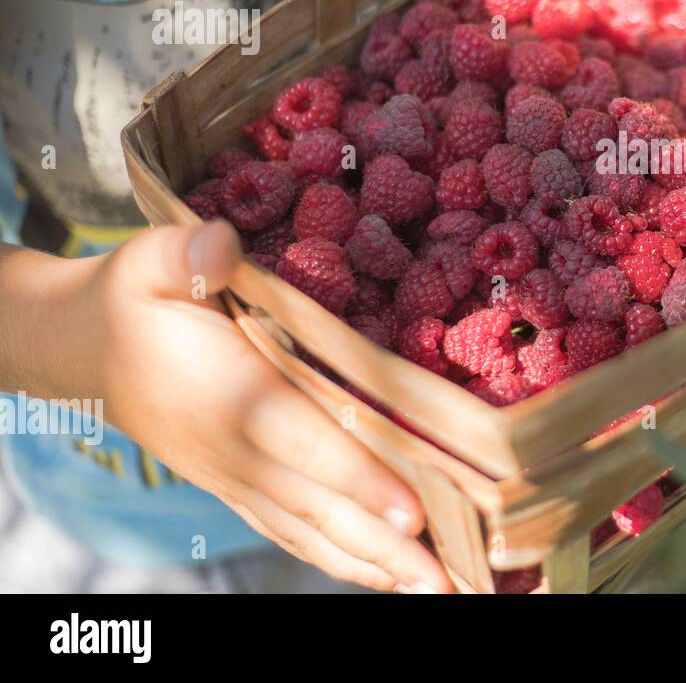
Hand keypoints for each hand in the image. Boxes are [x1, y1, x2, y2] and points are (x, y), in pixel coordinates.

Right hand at [69, 221, 451, 592]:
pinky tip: (385, 574)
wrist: (85, 351)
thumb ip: (188, 254)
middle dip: (384, 544)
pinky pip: (293, 532)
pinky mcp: (238, 488)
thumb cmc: (136, 301)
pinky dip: (339, 557)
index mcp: (231, 395)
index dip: (357, 477)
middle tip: (450, 579)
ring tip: (437, 589)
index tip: (411, 512)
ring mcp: (237, 478)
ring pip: (311, 530)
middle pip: (321, 505)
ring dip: (373, 563)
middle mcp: (238, 451)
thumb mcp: (154, 262)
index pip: (304, 443)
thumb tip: (220, 245)